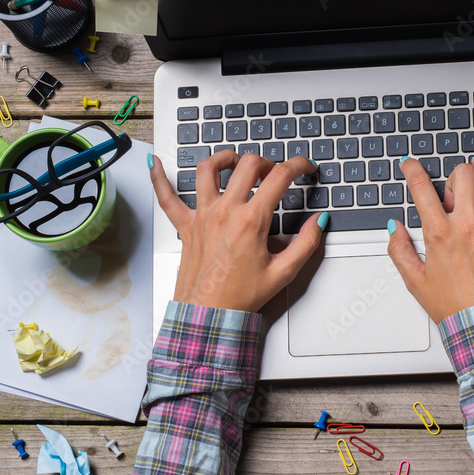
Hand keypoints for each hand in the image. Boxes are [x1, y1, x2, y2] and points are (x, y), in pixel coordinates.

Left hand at [149, 151, 325, 311]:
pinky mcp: (185, 225)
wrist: (208, 316)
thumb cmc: (241, 296)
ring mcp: (203, 216)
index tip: (304, 167)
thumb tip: (319, 221)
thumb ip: (307, 243)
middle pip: (247, 165)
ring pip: (208, 169)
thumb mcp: (284, 272)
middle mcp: (226, 212)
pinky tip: (153, 163)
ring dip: (224, 158)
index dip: (298, 165)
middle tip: (275, 173)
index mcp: (252, 221)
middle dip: (267, 162)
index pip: (280, 177)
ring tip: (235, 161)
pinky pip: (166, 197)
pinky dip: (159, 178)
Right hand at [387, 156, 473, 322]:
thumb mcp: (415, 281)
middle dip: (456, 171)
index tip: (411, 166)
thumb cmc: (453, 309)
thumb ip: (400, 250)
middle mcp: (469, 227)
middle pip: (464, 176)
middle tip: (455, 181)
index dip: (412, 170)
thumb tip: (394, 228)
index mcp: (440, 234)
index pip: (422, 188)